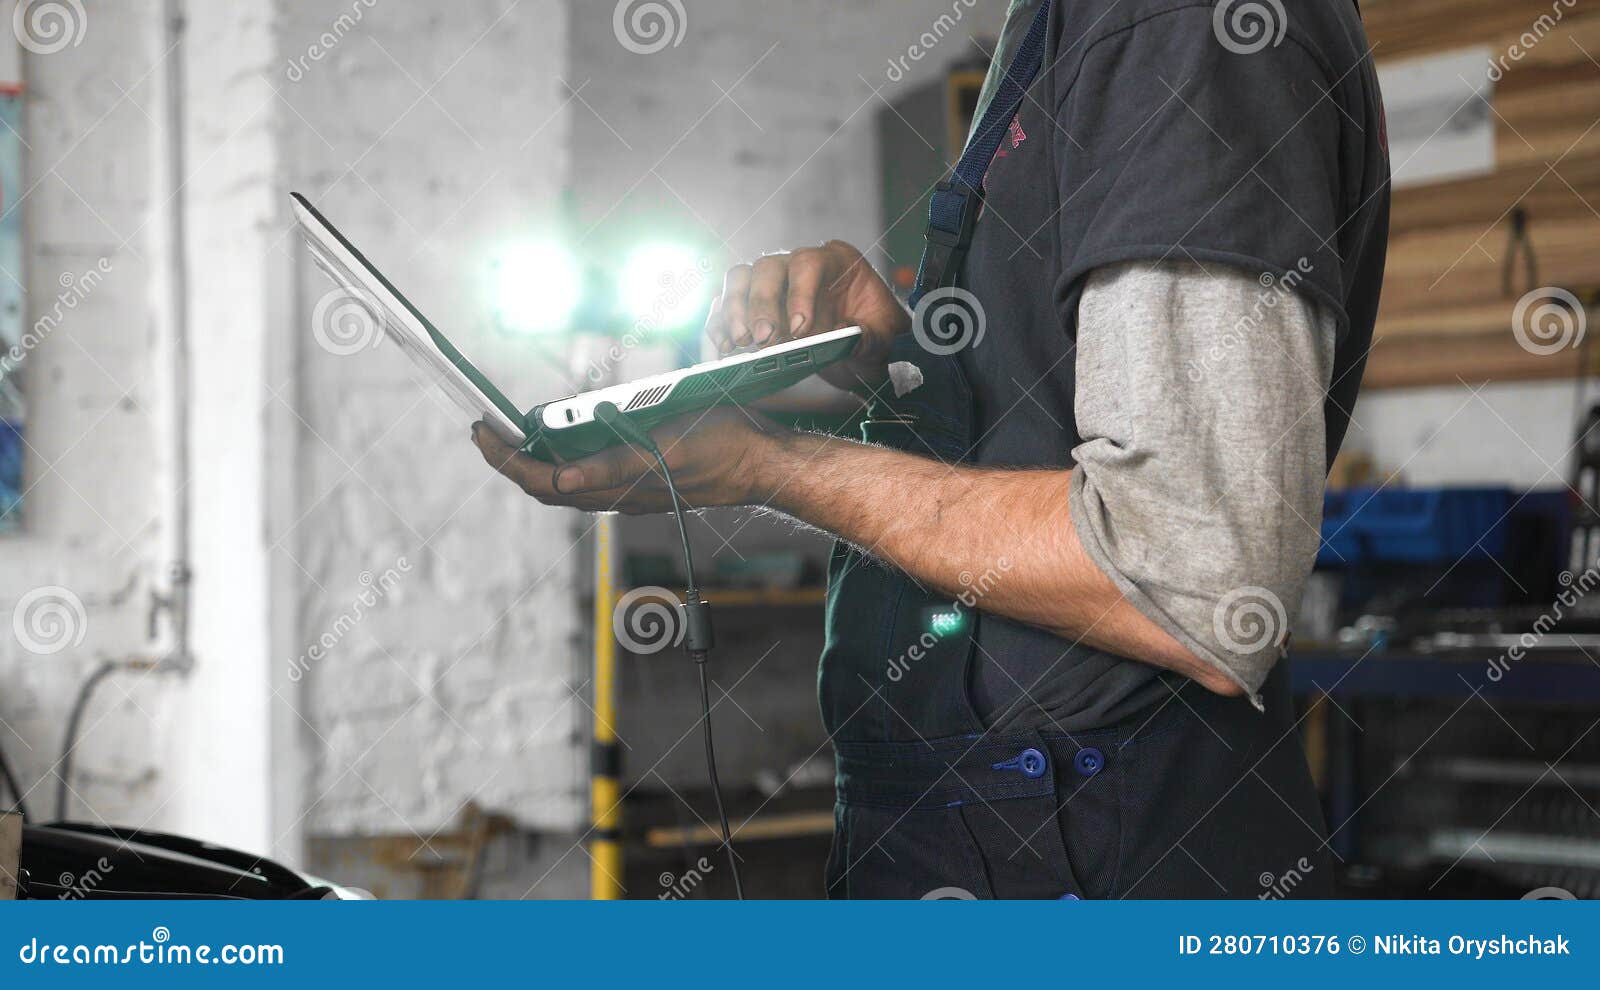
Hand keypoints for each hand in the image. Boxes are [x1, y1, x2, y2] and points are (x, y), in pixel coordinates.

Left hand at [471, 408, 789, 513]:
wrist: (761, 462)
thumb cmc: (719, 447)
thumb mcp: (663, 449)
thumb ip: (611, 467)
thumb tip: (560, 478)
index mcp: (615, 485)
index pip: (540, 481)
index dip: (503, 459)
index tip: (480, 430)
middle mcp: (616, 494)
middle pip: (544, 487)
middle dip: (508, 461)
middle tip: (485, 430)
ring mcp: (628, 491)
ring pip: (564, 486)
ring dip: (533, 463)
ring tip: (513, 435)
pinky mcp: (641, 482)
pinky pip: (589, 478)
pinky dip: (564, 461)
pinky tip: (565, 443)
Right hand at [706, 240, 908, 392]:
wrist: (864, 352)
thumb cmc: (876, 335)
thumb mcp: (885, 337)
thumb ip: (872, 336)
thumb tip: (850, 336)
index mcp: (837, 261)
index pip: (809, 263)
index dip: (800, 292)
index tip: (798, 329)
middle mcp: (800, 265)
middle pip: (767, 268)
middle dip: (761, 304)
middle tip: (763, 339)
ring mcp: (774, 284)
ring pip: (740, 279)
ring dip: (734, 310)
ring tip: (740, 343)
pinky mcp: (754, 307)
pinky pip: (727, 306)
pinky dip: (721, 325)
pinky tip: (725, 348)